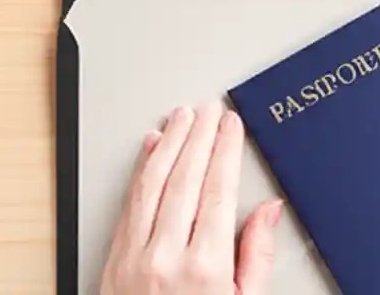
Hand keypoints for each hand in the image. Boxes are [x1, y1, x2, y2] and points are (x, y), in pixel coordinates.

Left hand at [102, 100, 283, 294]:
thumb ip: (256, 257)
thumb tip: (268, 212)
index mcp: (205, 269)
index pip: (217, 191)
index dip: (225, 151)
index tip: (231, 126)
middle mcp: (165, 258)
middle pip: (184, 179)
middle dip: (199, 137)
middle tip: (210, 110)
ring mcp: (133, 258)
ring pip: (151, 184)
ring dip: (168, 144)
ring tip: (181, 118)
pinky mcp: (112, 261)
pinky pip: (129, 203)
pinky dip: (141, 170)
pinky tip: (150, 149)